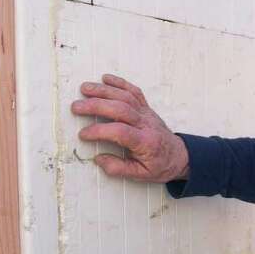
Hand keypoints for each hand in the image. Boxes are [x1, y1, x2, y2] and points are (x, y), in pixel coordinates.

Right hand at [71, 74, 189, 182]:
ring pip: (125, 96)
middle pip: (120, 109)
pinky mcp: (146, 107)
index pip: (120, 132)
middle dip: (96, 106)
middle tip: (76, 107)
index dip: (99, 131)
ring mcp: (146, 113)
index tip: (83, 134)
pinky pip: (133, 91)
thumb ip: (119, 168)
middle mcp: (146, 123)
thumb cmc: (160, 165)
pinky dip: (119, 82)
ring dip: (104, 90)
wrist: (179, 155)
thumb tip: (99, 159)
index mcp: (145, 142)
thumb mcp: (141, 175)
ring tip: (84, 88)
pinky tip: (105, 78)